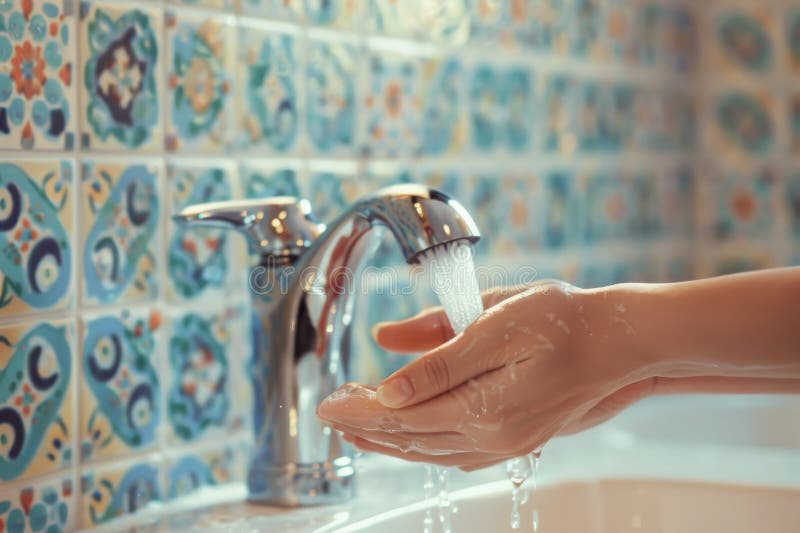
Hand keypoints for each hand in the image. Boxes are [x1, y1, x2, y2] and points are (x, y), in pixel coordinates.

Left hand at [317, 281, 657, 470]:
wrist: (618, 341)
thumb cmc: (563, 321)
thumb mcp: (495, 324)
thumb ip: (439, 358)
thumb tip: (388, 381)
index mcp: (484, 408)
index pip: (402, 414)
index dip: (358, 410)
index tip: (325, 404)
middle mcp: (493, 436)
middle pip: (411, 437)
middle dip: (365, 426)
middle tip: (329, 413)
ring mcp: (507, 442)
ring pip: (430, 449)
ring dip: (389, 440)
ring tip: (357, 431)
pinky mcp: (516, 437)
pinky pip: (456, 453)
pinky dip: (422, 446)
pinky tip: (411, 440)